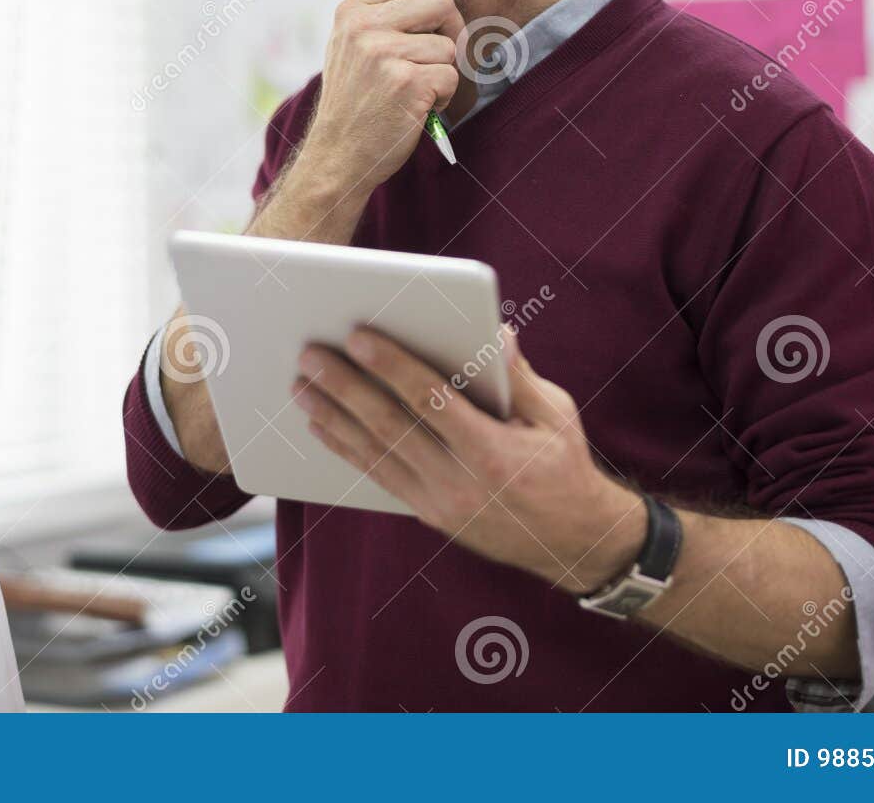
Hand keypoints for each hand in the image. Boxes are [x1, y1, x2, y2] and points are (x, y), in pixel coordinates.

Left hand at [292, 325, 643, 593]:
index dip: (392, 367)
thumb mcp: (555, 416)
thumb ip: (519, 376)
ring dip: (333, 416)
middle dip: (345, 387)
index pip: (431, 400)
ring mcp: (439, 502)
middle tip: (310, 356)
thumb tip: (496, 332)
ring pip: (375, 452)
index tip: (358, 338)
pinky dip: (346, 448)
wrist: (572, 541)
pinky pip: (378, 476)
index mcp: (492, 451)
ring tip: (301, 386)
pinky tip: (320, 425)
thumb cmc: (564, 466)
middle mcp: (460, 481)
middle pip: (390, 425)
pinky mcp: (429, 512)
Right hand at [294, 0, 488, 194]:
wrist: (338, 155)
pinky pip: (451, 75)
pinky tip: (419, 108)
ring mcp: (384, 54)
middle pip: (441, 1)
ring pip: (449, 45)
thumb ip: (356, 4)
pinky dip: (443, 96)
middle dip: (453, 30)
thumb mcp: (342, 44)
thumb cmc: (351, 100)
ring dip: (443, 72)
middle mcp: (364, 26)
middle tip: (438, 58)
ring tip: (416, 91)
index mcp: (353, 11)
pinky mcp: (407, 83)